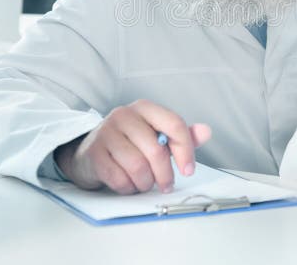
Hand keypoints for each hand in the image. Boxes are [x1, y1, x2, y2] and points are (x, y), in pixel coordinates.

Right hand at [55, 100, 211, 193]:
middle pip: (156, 150)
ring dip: (145, 183)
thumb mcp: (156, 134)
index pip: (174, 124)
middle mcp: (124, 115)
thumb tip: (206, 131)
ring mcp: (106, 133)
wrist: (90, 151)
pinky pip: (119, 178)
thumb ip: (181, 135)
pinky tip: (129, 184)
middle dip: (165, 174)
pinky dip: (129, 188)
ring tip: (145, 183)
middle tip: (166, 184)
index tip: (189, 169)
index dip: (186, 150)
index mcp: (145, 108)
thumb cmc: (130, 143)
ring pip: (138, 166)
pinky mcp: (94, 153)